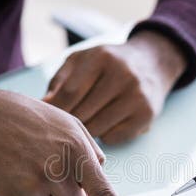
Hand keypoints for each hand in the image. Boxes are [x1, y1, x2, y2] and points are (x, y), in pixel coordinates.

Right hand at [0, 82, 133, 195]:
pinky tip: (11, 176)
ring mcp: (29, 186)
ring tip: (28, 173)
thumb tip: (100, 177)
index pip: (104, 195)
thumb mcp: (69, 124)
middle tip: (53, 180)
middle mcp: (55, 171)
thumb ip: (90, 152)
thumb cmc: (29, 119)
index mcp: (76, 152)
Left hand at [43, 31, 186, 143]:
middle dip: (69, 122)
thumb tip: (43, 107)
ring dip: (86, 130)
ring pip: (97, 128)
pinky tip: (105, 124)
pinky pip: (114, 138)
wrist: (151, 63)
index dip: (56, 109)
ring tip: (85, 122)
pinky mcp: (147, 115)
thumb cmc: (107, 64)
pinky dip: (105, 135)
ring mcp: (137, 96)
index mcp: (102, 57)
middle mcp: (123, 75)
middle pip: (82, 113)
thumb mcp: (81, 60)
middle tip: (63, 125)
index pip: (70, 92)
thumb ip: (59, 81)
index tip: (48, 118)